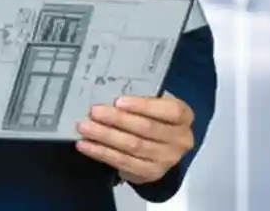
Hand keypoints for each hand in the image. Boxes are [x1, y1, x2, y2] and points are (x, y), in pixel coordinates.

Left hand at [75, 91, 194, 184]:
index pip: (169, 110)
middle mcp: (180, 140)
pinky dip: (101, 153)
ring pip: (133, 146)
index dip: (143, 106)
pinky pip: (123, 162)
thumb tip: (108, 96)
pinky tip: (86, 145)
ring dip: (105, 136)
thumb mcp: (155, 103)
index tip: (118, 101)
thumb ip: (140, 100)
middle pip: (146, 129)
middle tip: (94, 112)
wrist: (162, 147)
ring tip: (84, 127)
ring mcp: (166, 160)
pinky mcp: (150, 174)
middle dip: (117, 120)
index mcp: (184, 117)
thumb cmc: (154, 116)